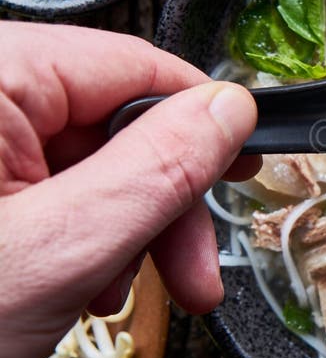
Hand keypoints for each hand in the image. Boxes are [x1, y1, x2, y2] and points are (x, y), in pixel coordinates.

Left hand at [0, 23, 258, 357]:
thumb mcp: (60, 249)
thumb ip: (158, 170)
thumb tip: (226, 111)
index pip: (135, 65)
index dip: (201, 122)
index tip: (242, 166)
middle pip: (115, 121)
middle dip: (163, 202)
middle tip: (195, 271)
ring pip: (88, 161)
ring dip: (126, 230)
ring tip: (113, 292)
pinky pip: (50, 188)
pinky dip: (81, 238)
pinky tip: (77, 284)